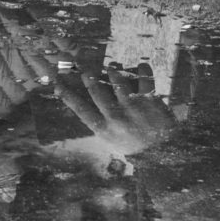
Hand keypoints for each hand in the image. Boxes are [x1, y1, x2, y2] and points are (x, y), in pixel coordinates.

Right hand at [54, 67, 185, 160]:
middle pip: (97, 92)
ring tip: (112, 67)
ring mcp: (134, 108)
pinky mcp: (150, 101)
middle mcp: (116, 117)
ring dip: (113, 71)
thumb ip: (99, 121)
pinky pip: (145, 79)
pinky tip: (141, 66)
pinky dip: (143, 70)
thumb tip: (85, 101)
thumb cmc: (133, 145)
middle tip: (86, 70)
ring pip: (118, 81)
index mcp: (104, 128)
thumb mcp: (111, 138)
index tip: (57, 85)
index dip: (67, 96)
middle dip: (89, 78)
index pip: (80, 109)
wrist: (163, 154)